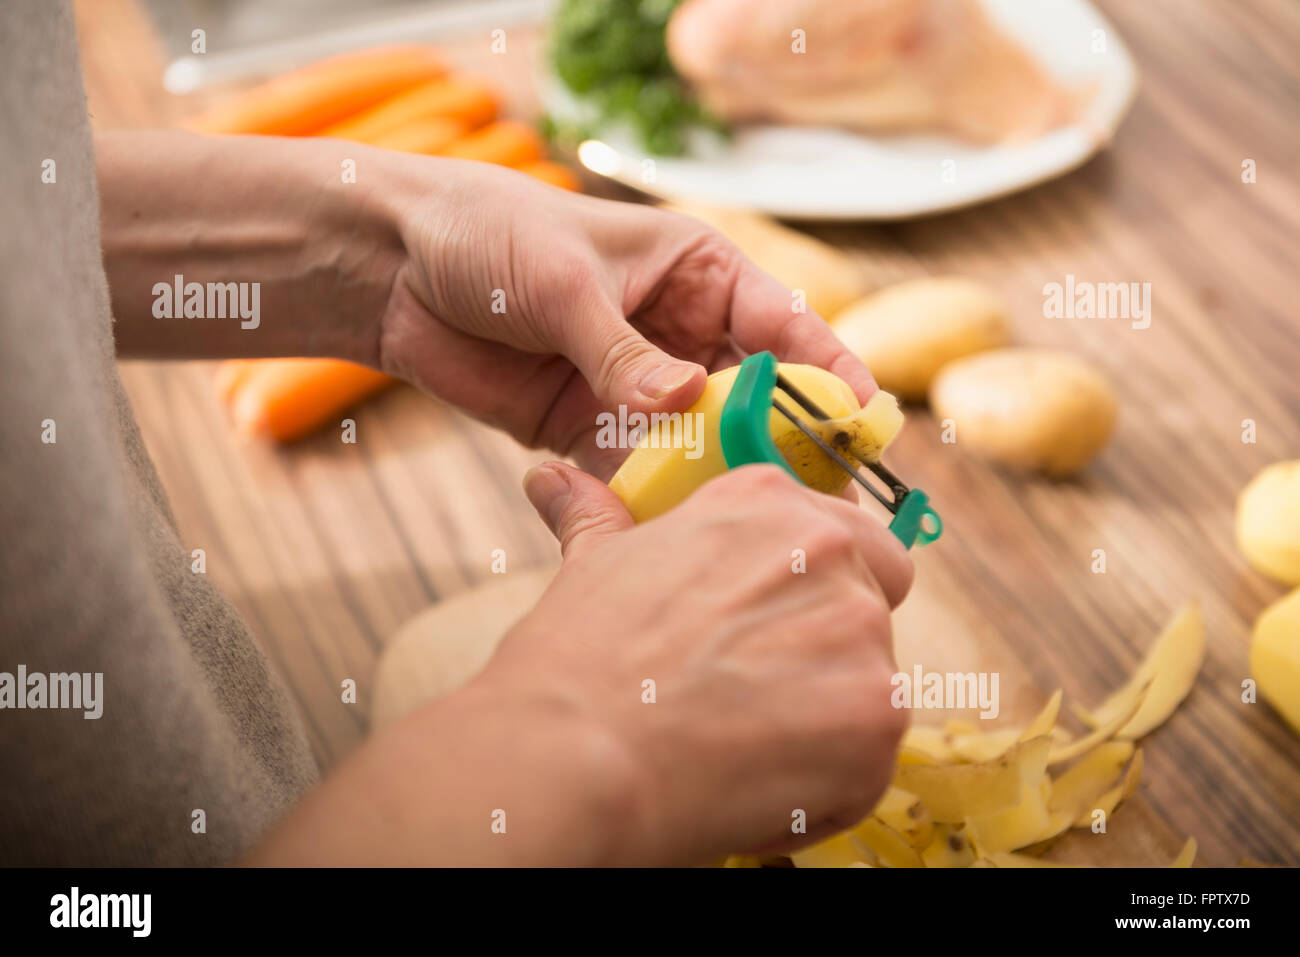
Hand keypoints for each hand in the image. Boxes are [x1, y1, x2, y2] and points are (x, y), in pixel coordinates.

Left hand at [380, 159, 875, 477]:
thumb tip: (682, 406)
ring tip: (749, 526)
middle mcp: (680, 333)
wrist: (396, 269)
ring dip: (718, 481)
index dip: (827, 371)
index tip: (863, 419)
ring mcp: (637, 386)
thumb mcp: (564, 283)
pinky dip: (652, 503)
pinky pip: (636, 473)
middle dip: (781, 444)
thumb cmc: (492, 236)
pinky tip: (671, 534)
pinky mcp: (589, 429)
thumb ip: (621, 351)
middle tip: (816, 495)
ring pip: (700, 444)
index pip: (783, 324)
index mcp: (697, 273)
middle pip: (752, 397)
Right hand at [464, 462, 913, 865]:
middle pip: (875, 597)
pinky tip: (754, 783)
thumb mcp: (592, 566)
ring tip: (740, 742)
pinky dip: (824, 783)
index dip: (809, 587)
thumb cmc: (577, 663)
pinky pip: (870, 756)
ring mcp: (862, 632)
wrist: (576, 756)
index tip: (774, 626)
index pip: (840, 533)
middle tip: (758, 687)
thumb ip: (598, 518)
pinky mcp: (879, 716)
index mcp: (765, 502)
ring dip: (824, 718)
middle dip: (831, 644)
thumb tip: (554, 480)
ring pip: (871, 680)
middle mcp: (826, 550)